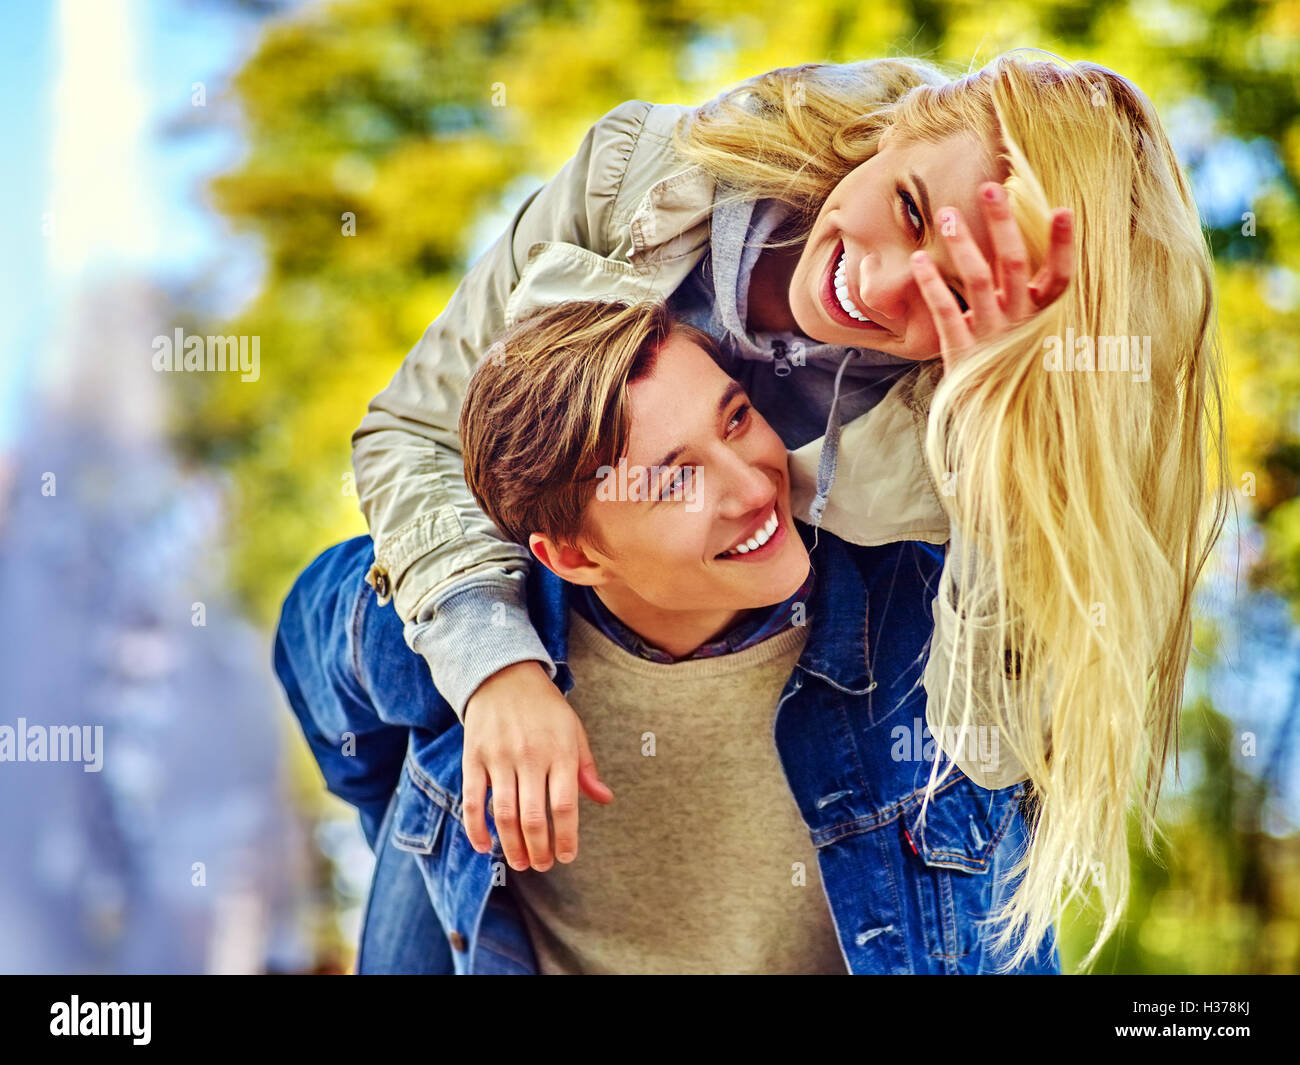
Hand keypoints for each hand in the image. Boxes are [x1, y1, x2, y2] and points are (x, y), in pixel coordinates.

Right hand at [461, 660, 613, 870]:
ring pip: (504, 814)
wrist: (504, 674)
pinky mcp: (473, 757)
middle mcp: (530, 756)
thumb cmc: (545, 708)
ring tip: (520, 863)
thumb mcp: (574, 730)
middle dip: (538, 850)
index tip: (566, 856)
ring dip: (511, 847)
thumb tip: (605, 799)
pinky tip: (484, 847)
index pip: (565, 805)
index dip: (566, 837)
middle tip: (542, 865)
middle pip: (533, 817)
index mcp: (560, 751)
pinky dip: (476, 829)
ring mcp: (499, 757)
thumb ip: (586, 768)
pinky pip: (473, 801)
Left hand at [910, 182, 1073, 370]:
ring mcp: (991, 339)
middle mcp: (1021, 325)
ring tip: (945, 215)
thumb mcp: (1025, 336)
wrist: (995, 429)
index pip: (1061, 278)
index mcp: (1042, 319)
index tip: (1063, 208)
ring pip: (979, 281)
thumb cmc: (1008, 371)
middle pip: (1016, 265)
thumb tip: (1015, 248)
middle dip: (1002, 223)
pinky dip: (932, 284)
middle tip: (989, 187)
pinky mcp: (962, 355)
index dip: (1063, 245)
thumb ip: (1024, 300)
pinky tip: (919, 259)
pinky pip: (945, 312)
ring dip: (962, 244)